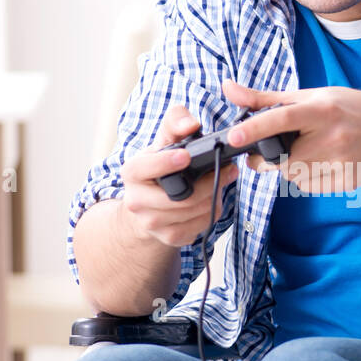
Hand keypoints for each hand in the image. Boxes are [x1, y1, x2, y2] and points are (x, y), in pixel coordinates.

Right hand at [122, 102, 238, 245]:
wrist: (148, 206)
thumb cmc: (159, 167)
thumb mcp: (164, 140)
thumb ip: (176, 122)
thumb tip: (190, 125)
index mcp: (132, 173)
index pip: (144, 168)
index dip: (165, 163)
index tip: (185, 156)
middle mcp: (137, 201)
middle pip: (181, 197)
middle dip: (210, 183)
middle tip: (229, 169)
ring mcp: (152, 223)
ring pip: (195, 212)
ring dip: (215, 196)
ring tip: (221, 182)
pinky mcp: (169, 237)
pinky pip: (200, 226)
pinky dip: (212, 212)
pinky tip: (212, 200)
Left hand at [221, 77, 360, 193]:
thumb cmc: (345, 109)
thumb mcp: (310, 96)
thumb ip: (266, 99)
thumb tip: (227, 89)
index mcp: (323, 109)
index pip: (283, 119)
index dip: (256, 129)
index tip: (234, 137)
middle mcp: (335, 136)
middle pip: (283, 160)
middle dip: (268, 158)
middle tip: (270, 150)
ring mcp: (343, 162)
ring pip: (294, 177)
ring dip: (290, 168)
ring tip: (310, 150)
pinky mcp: (349, 181)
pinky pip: (309, 187)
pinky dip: (306, 178)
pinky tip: (323, 162)